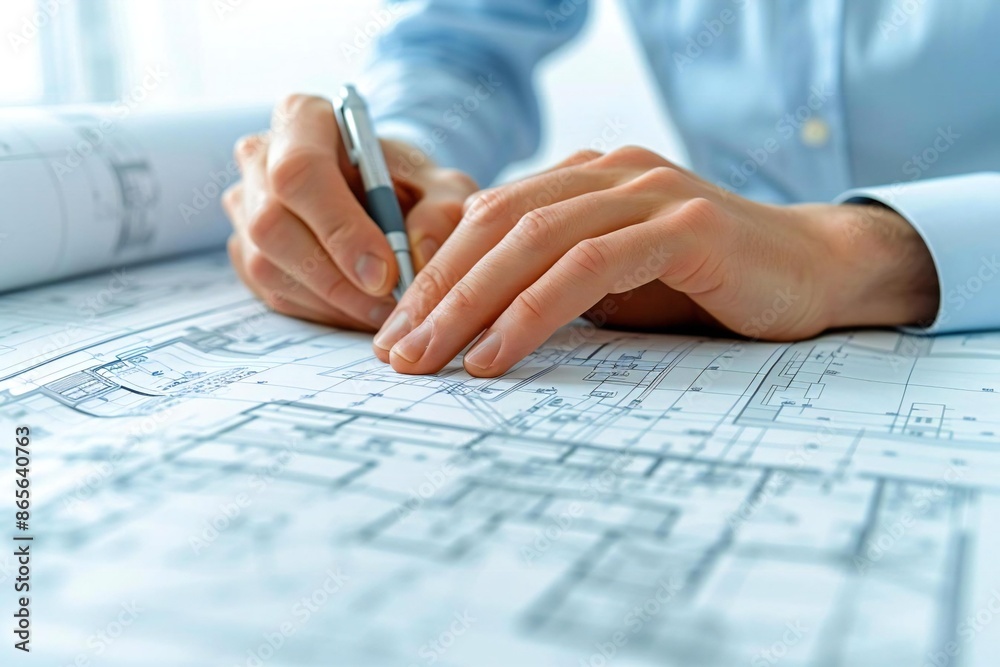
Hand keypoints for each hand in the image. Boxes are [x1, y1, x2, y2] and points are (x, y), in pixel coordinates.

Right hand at [223, 94, 477, 330]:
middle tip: (389, 306)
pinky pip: (270, 291)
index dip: (340, 229)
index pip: (301, 170)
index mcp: (302, 118)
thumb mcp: (443, 188)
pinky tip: (359, 310)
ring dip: (331, 301)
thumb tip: (419, 252)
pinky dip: (320, 311)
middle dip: (336, 278)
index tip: (385, 274)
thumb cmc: (411, 185)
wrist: (386, 196)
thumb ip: (442, 212)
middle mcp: (259, 157)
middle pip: (272, 224)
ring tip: (383, 312)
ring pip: (266, 265)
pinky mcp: (243, 250)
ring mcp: (243, 205)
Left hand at [372, 146, 938, 375]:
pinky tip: (497, 355)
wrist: (816, 273)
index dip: (432, 272)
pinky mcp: (685, 225)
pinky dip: (533, 311)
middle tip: (395, 354)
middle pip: (496, 225)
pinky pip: (589, 266)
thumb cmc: (707, 285)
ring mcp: (648, 192)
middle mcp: (609, 173)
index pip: (486, 218)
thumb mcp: (615, 284)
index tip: (395, 332)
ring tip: (429, 360)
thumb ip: (556, 284)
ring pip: (534, 241)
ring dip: (470, 305)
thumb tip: (475, 325)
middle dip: (436, 292)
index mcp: (584, 179)